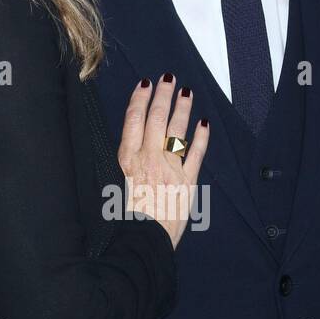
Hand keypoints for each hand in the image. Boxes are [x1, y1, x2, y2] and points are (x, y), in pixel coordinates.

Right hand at [117, 74, 208, 249]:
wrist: (144, 240)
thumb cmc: (126, 219)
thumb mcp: (115, 189)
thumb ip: (126, 168)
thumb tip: (131, 151)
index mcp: (128, 160)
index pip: (133, 120)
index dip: (140, 99)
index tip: (144, 84)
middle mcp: (149, 158)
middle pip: (156, 118)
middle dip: (162, 95)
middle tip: (168, 78)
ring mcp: (170, 168)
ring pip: (177, 130)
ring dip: (182, 109)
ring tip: (186, 92)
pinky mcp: (187, 181)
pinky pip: (196, 153)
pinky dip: (201, 137)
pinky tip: (204, 123)